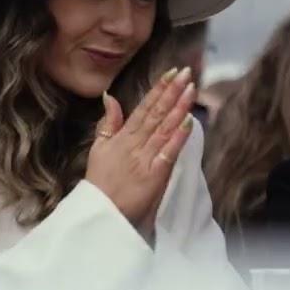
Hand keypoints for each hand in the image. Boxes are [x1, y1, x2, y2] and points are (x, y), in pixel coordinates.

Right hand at [85, 67, 196, 241]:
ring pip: (164, 129)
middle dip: (172, 91)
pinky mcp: (154, 176)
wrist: (101, 218)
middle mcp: (134, 145)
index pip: (143, 109)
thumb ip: (108, 123)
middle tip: (186, 72)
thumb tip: (109, 97)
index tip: (171, 72)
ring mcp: (145, 159)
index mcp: (122, 138)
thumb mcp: (98, 150)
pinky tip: (188, 121)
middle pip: (156, 114)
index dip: (158, 90)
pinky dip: (178, 136)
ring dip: (178, 107)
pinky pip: (168, 152)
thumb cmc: (100, 186)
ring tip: (191, 88)